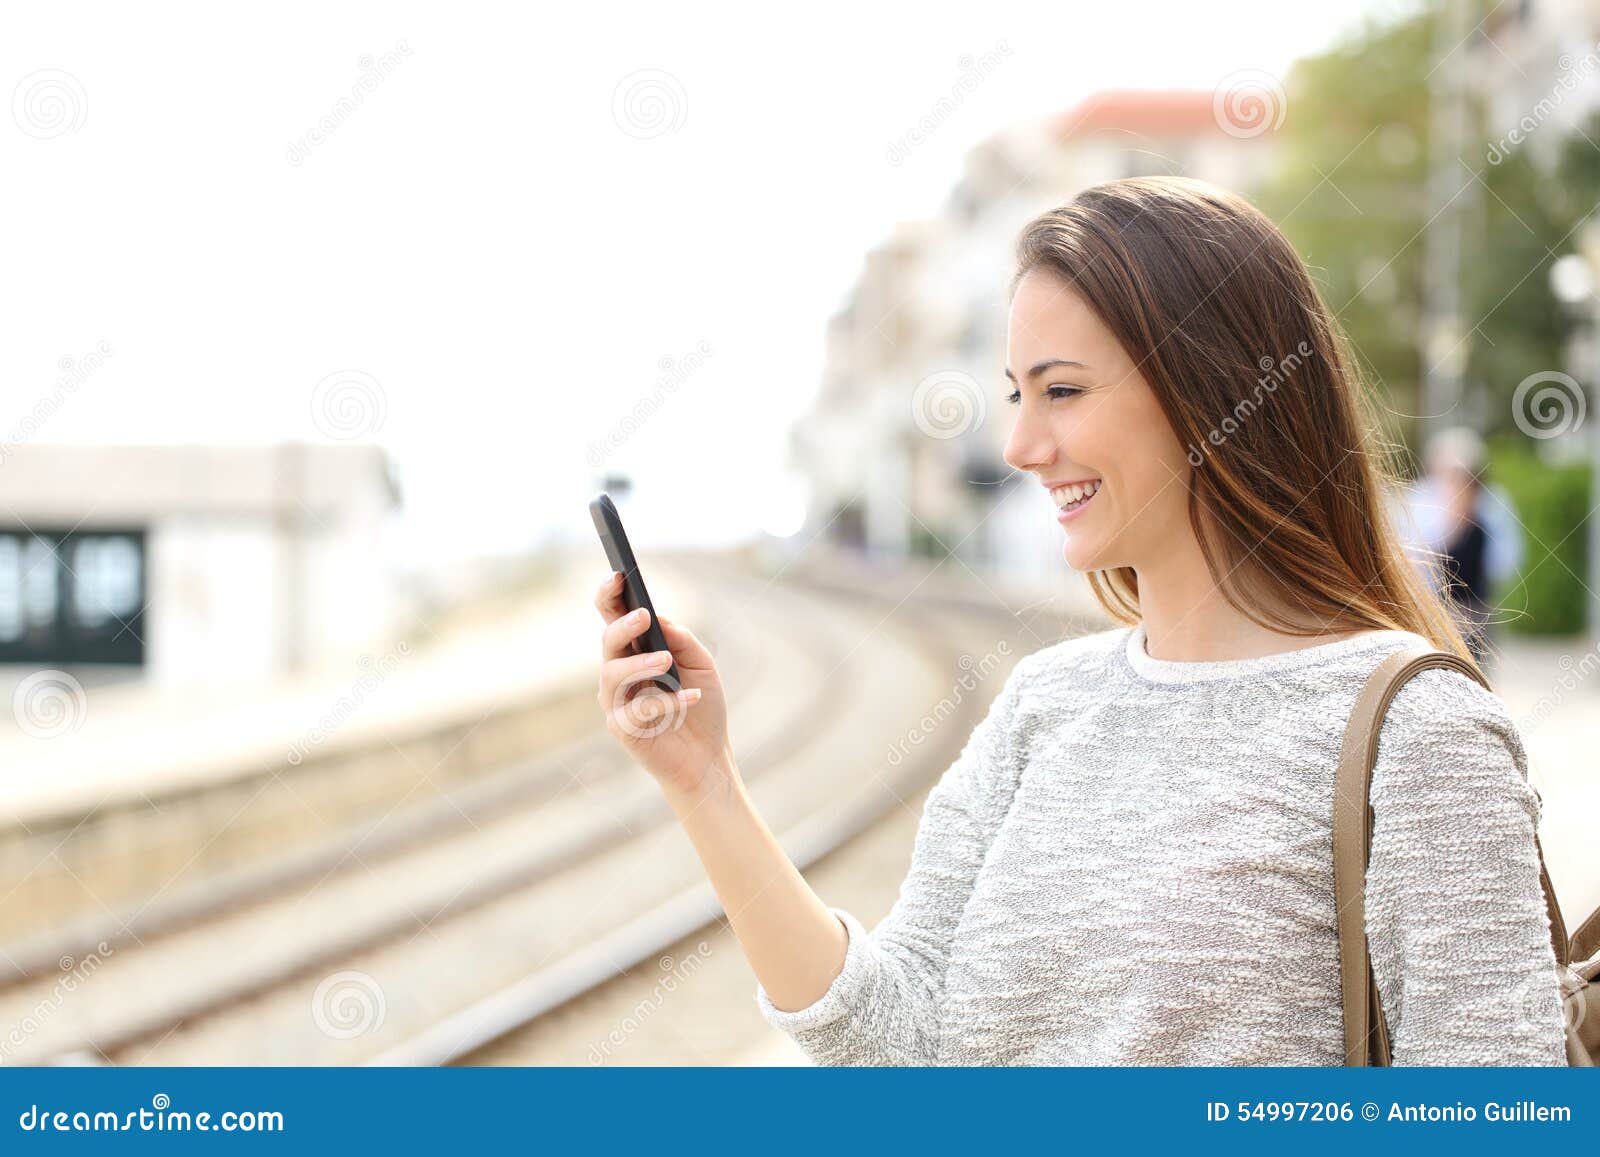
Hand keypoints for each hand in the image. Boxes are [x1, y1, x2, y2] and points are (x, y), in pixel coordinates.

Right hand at [594, 571, 733, 801]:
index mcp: (634, 653)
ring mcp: (616, 702)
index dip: (609, 595)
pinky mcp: (622, 729)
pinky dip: (666, 701)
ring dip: (640, 663)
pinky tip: (689, 698)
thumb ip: (681, 639)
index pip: (612, 618)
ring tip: (666, 661)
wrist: (708, 756)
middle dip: (623, 626)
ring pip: (612, 674)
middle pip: (608, 642)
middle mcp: (619, 674)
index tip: (618, 575)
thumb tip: (659, 618)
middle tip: (645, 617)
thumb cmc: (702, 708)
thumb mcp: (701, 665)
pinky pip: (635, 710)